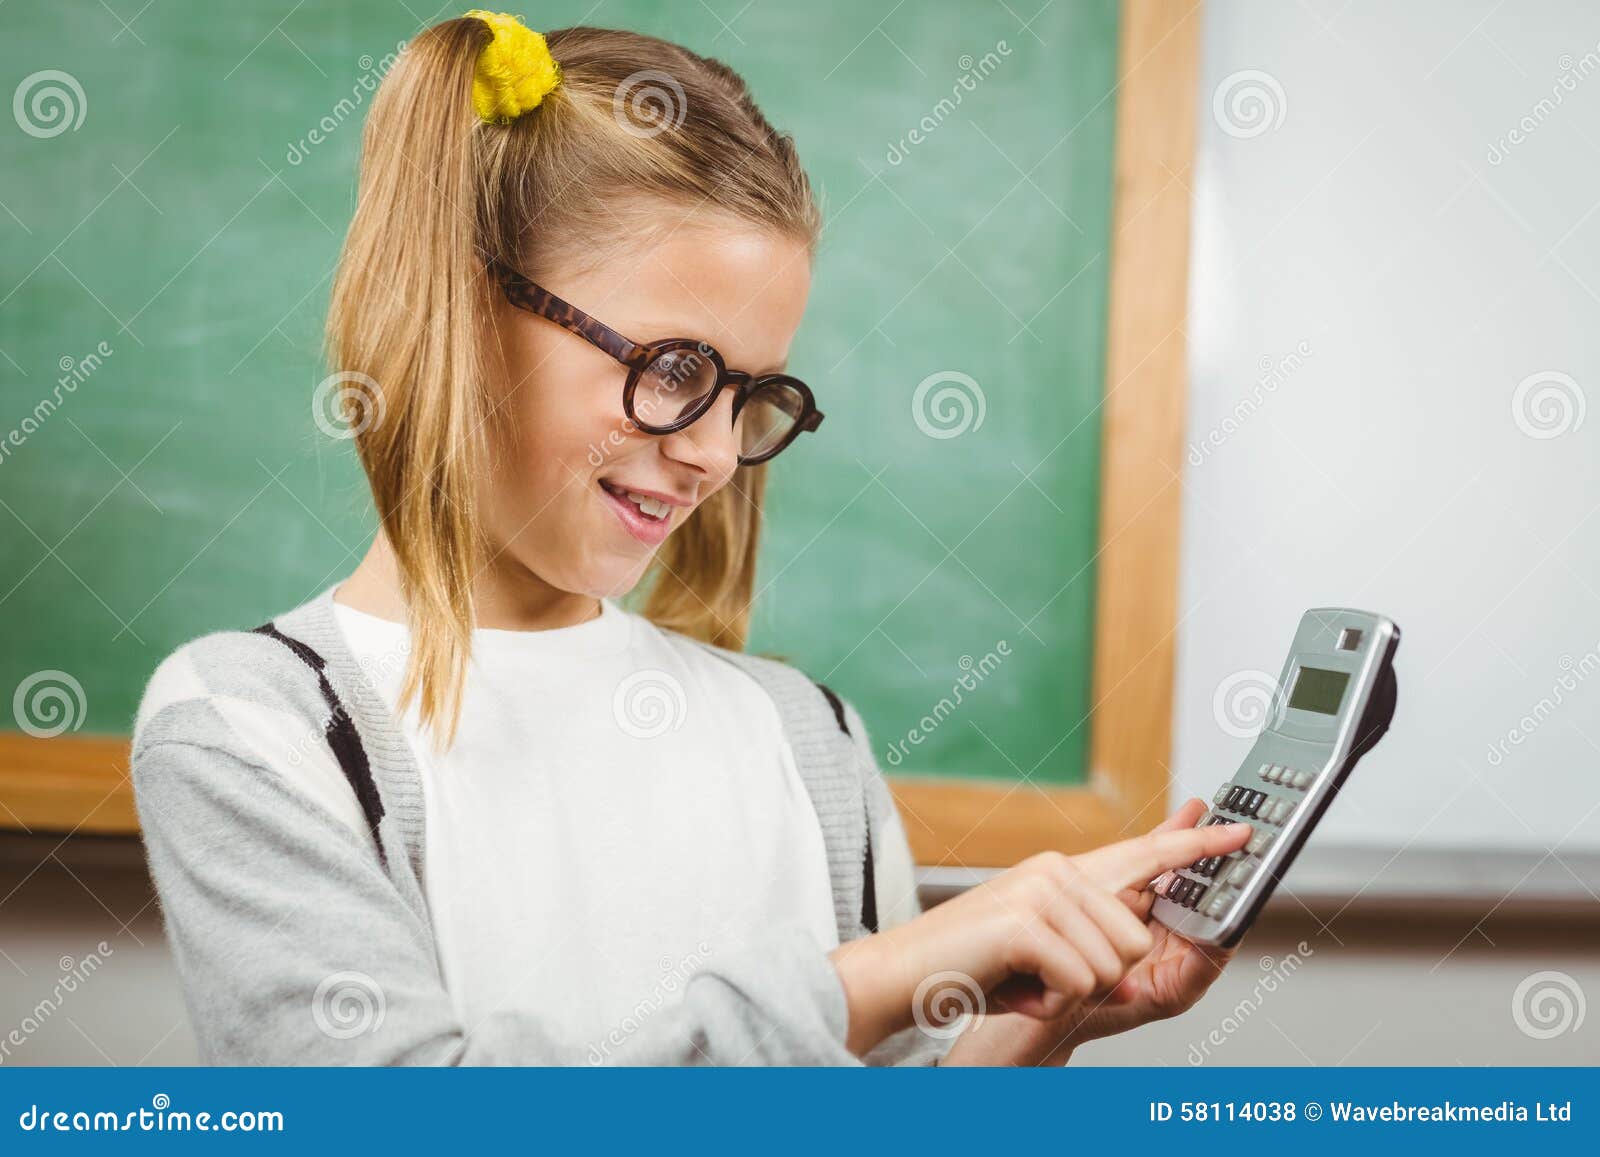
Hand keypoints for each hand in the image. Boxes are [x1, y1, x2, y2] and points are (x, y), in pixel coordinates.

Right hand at [829, 813, 1252, 1055]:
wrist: (901, 977)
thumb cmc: (968, 970)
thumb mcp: (1039, 956)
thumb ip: (1089, 952)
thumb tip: (1132, 973)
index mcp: (1062, 872)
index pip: (1142, 855)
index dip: (1195, 843)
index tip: (1239, 830)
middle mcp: (1056, 870)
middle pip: (1135, 942)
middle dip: (1096, 980)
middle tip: (1040, 979)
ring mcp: (1041, 889)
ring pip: (1112, 967)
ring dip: (1068, 993)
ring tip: (1021, 980)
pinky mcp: (1027, 919)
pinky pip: (1080, 981)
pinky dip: (1047, 1001)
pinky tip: (1013, 986)